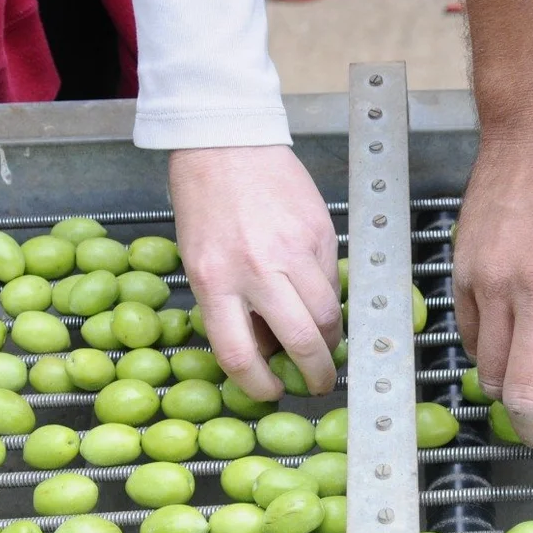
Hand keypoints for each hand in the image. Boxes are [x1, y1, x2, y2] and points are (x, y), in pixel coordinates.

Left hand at [169, 145, 340, 399]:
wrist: (226, 142)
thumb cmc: (205, 204)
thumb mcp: (199, 263)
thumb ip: (231, 309)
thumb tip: (264, 350)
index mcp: (215, 280)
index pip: (240, 354)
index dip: (259, 385)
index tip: (270, 391)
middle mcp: (257, 268)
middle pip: (301, 340)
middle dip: (316, 373)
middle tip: (319, 383)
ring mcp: (294, 249)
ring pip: (328, 314)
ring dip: (330, 339)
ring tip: (324, 344)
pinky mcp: (320, 231)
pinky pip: (333, 279)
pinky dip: (329, 296)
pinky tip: (317, 295)